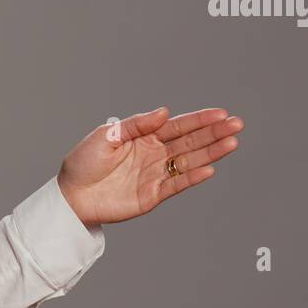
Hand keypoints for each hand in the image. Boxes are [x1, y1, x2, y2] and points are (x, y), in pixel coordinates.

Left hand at [56, 106, 244, 226]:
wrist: (70, 195)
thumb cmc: (84, 162)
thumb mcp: (106, 136)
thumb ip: (136, 125)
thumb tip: (164, 112)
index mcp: (144, 137)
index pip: (178, 126)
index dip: (199, 120)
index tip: (221, 114)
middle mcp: (155, 154)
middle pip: (190, 142)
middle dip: (213, 133)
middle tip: (237, 124)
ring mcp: (156, 174)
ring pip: (189, 161)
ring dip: (211, 153)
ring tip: (232, 143)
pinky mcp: (152, 195)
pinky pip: (176, 185)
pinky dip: (192, 177)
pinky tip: (210, 169)